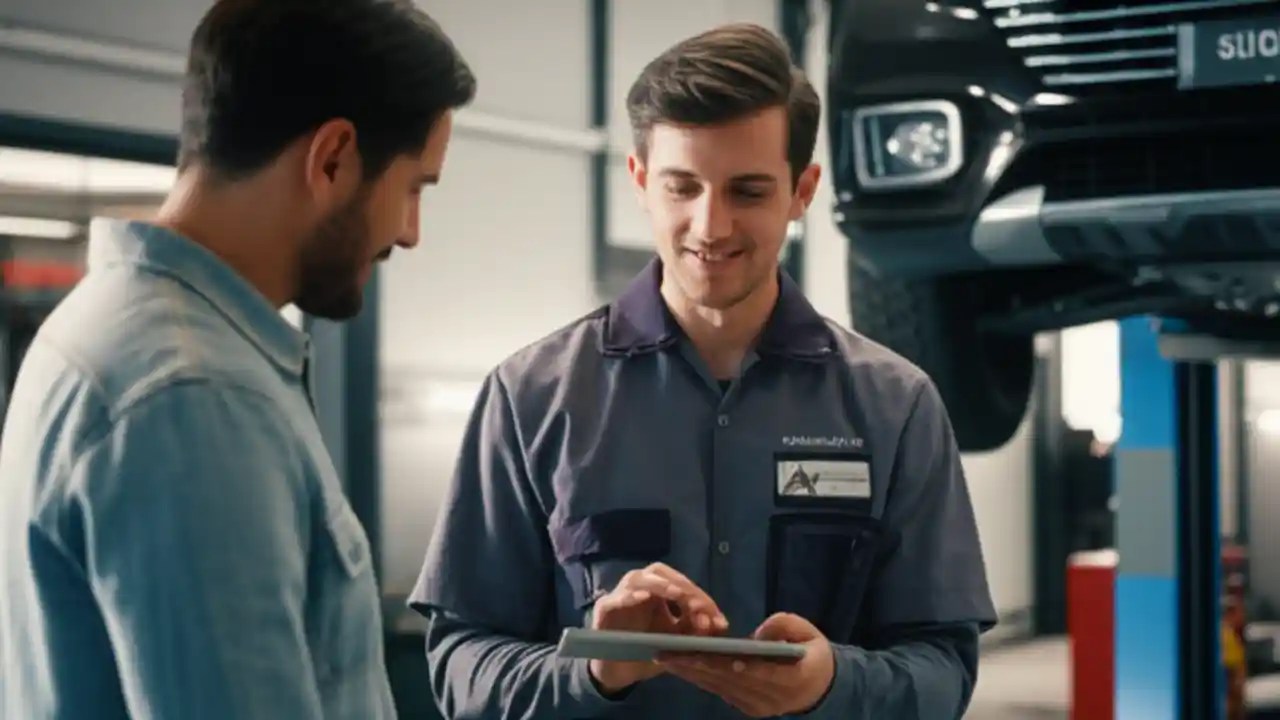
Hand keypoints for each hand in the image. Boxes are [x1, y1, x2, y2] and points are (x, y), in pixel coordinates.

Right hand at [588, 562, 729, 694]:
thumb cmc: (649, 649)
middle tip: (698, 604)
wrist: (620, 672)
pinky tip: (643, 597)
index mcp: (659, 592)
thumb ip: (695, 631)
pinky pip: (614, 598)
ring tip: (678, 595)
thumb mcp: (677, 641)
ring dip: (660, 585)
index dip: (702, 599)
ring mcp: (620, 595)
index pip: (682, 584)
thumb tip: (719, 626)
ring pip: (637, 578)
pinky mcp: (604, 609)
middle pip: (660, 572)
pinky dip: (629, 596)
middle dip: (682, 586)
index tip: (719, 621)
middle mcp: (639, 587)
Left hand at [658, 613, 834, 717]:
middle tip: (673, 652)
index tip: (723, 658)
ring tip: (666, 657)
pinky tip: (679, 665)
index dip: (744, 666)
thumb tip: (757, 634)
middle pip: (733, 681)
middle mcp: (772, 699)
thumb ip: (785, 626)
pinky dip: (700, 677)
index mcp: (793, 679)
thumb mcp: (809, 632)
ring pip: (721, 687)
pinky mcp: (746, 707)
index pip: (765, 674)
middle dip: (701, 666)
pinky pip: (720, 691)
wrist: (821, 688)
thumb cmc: (813, 653)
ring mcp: (757, 706)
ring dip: (692, 673)